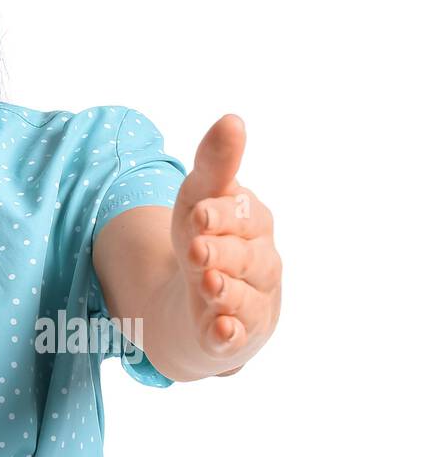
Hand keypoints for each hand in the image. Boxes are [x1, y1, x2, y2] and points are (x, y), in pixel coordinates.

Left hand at [172, 114, 281, 375]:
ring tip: (208, 284)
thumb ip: (215, 164)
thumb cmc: (204, 236)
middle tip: (196, 250)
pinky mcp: (237, 334)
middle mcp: (261, 262)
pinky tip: (221, 329)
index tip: (197, 214)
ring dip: (225, 291)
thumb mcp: (200, 197)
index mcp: (253, 223)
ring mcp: (253, 301)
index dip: (219, 216)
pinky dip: (229, 334)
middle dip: (220, 253)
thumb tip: (233, 119)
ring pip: (243, 297)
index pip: (242, 216)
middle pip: (244, 258)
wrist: (204, 298)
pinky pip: (237, 336)